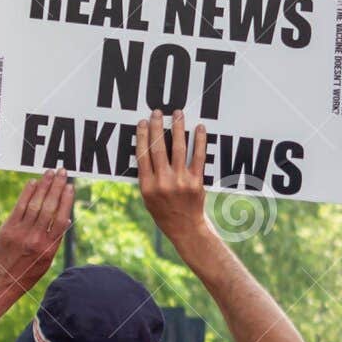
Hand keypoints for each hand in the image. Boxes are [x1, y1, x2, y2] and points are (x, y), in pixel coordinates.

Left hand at [0, 169, 72, 308]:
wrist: (1, 281)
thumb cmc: (27, 273)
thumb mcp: (47, 261)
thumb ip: (55, 240)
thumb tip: (65, 219)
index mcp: (49, 248)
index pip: (61, 218)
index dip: (66, 200)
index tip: (70, 187)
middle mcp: (36, 239)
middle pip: (50, 207)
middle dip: (57, 187)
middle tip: (62, 172)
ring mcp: (21, 233)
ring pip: (36, 204)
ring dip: (44, 186)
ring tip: (50, 173)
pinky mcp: (8, 229)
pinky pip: (20, 207)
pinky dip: (27, 193)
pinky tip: (33, 183)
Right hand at [137, 109, 208, 243]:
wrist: (185, 228)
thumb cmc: (164, 212)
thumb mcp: (148, 198)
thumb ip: (147, 176)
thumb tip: (147, 150)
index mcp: (147, 186)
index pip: (143, 155)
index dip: (143, 136)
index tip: (144, 122)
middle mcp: (162, 182)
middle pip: (159, 148)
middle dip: (158, 128)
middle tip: (158, 112)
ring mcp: (180, 181)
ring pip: (178, 149)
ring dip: (178, 129)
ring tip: (178, 113)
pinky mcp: (196, 182)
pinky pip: (198, 157)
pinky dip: (199, 141)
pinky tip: (199, 128)